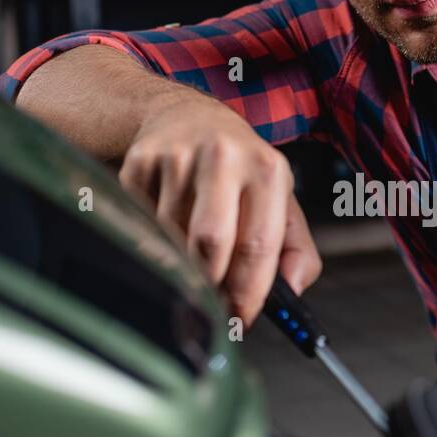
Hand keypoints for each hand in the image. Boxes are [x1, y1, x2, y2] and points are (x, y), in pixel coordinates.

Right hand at [119, 91, 321, 326]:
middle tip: (212, 300)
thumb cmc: (239, 169)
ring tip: (192, 246)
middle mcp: (223, 156)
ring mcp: (177, 157)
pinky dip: (155, 237)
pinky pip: (142, 224)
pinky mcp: (139, 163)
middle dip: (210, 284)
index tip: (240, 319)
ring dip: (182, 260)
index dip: (248, 293)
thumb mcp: (279, 198)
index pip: (258, 245)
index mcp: (266, 168)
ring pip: (172, 239)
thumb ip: (296, 248)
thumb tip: (293, 289)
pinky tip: (168, 221)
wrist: (186, 116)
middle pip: (210, 243)